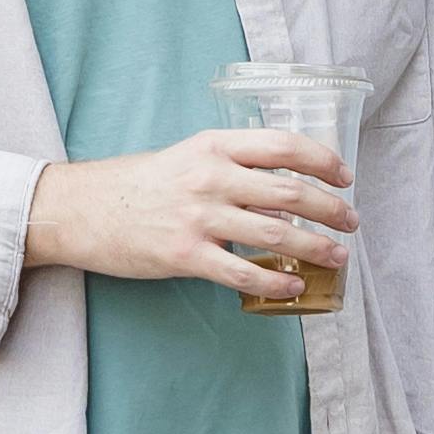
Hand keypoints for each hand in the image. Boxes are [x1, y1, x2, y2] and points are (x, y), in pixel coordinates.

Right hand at [25, 126, 351, 301]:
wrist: (83, 209)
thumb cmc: (140, 184)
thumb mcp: (188, 156)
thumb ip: (233, 165)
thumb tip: (285, 186)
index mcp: (214, 146)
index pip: (284, 146)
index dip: (324, 161)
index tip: (345, 177)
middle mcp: (210, 177)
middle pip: (291, 191)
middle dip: (331, 209)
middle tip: (350, 222)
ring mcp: (198, 217)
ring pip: (276, 234)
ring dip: (316, 248)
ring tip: (337, 256)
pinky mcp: (185, 256)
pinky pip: (244, 273)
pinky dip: (277, 282)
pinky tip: (295, 288)